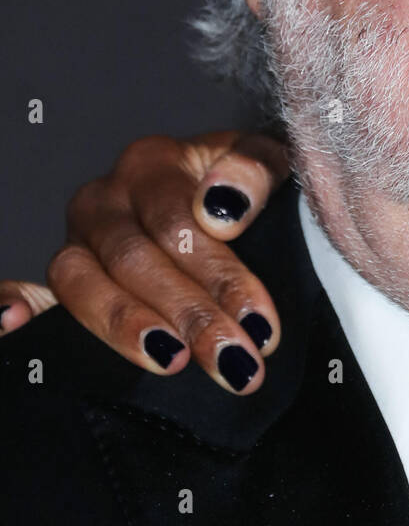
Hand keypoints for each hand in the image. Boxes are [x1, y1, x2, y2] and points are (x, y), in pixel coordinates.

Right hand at [1, 132, 289, 394]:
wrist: (221, 194)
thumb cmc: (243, 186)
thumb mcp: (267, 165)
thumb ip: (253, 173)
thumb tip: (220, 208)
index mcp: (152, 164)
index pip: (179, 223)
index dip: (221, 275)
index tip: (259, 323)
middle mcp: (106, 199)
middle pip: (134, 259)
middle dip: (189, 315)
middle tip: (232, 361)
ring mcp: (78, 240)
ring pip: (80, 282)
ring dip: (124, 326)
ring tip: (171, 360)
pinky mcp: (63, 276)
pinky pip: (32, 291)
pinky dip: (12, 302)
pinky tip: (14, 327)